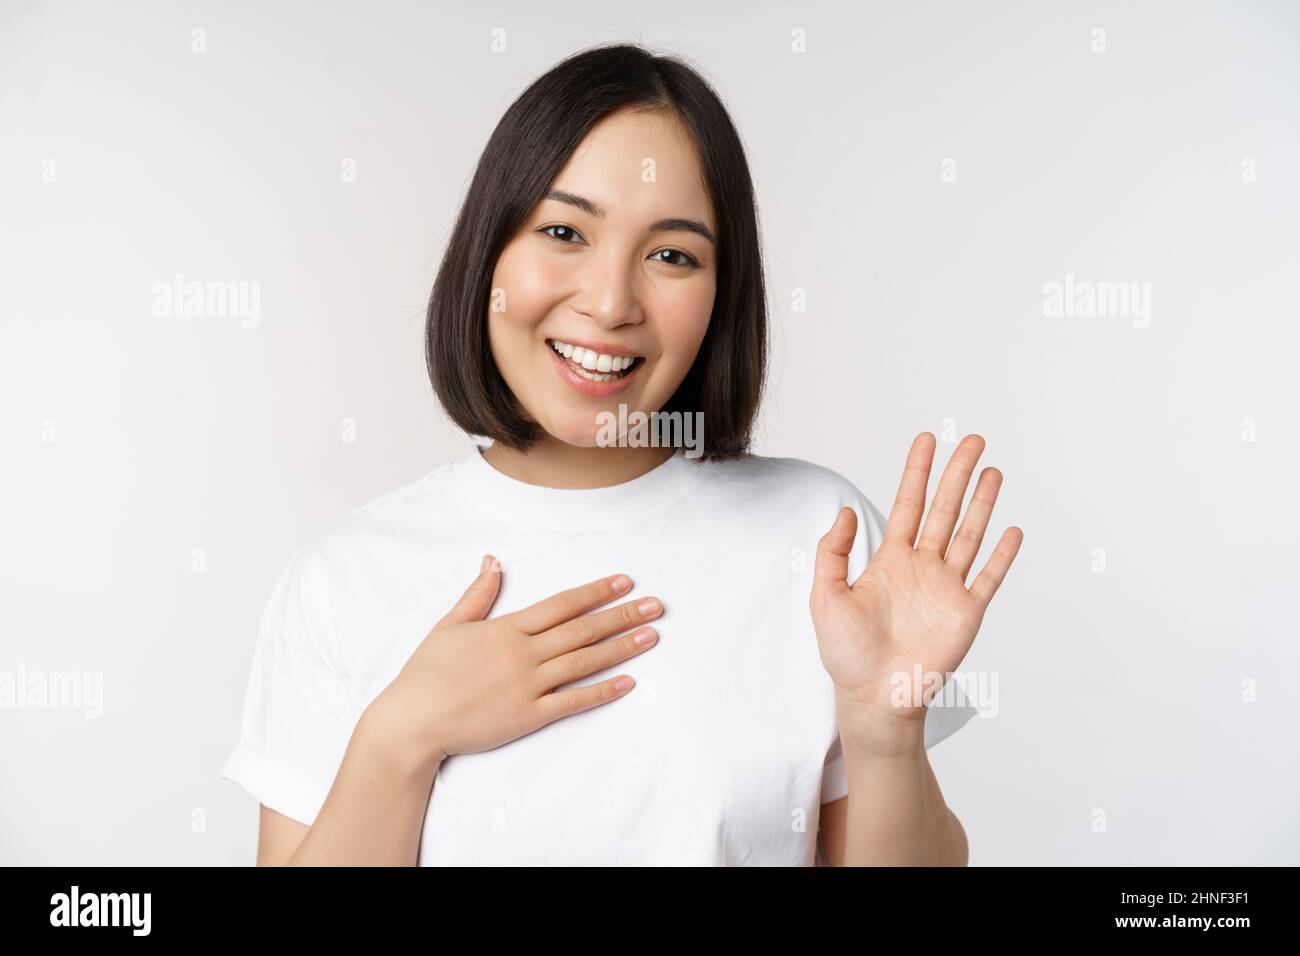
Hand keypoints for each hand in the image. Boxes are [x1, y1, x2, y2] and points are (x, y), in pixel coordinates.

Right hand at [368, 558, 663, 768]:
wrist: (412, 722)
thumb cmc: (427, 674)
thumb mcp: (450, 625)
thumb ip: (478, 594)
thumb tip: (493, 560)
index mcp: (506, 628)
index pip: (562, 604)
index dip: (596, 592)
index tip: (624, 582)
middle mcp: (522, 654)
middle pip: (582, 629)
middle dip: (622, 615)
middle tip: (656, 606)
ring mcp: (528, 686)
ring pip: (584, 662)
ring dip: (621, 648)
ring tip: (651, 636)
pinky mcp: (528, 716)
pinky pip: (572, 702)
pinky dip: (601, 692)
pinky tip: (627, 682)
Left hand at [810, 433, 1022, 733]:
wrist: (874, 696)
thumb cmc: (846, 653)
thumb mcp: (825, 596)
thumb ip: (833, 552)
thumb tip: (846, 511)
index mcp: (890, 561)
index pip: (907, 504)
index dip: (917, 472)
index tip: (928, 440)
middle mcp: (922, 568)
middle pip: (944, 510)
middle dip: (958, 474)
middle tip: (974, 440)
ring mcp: (946, 589)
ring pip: (969, 535)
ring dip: (983, 503)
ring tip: (994, 471)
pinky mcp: (966, 613)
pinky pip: (988, 578)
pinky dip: (1003, 555)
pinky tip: (1012, 530)